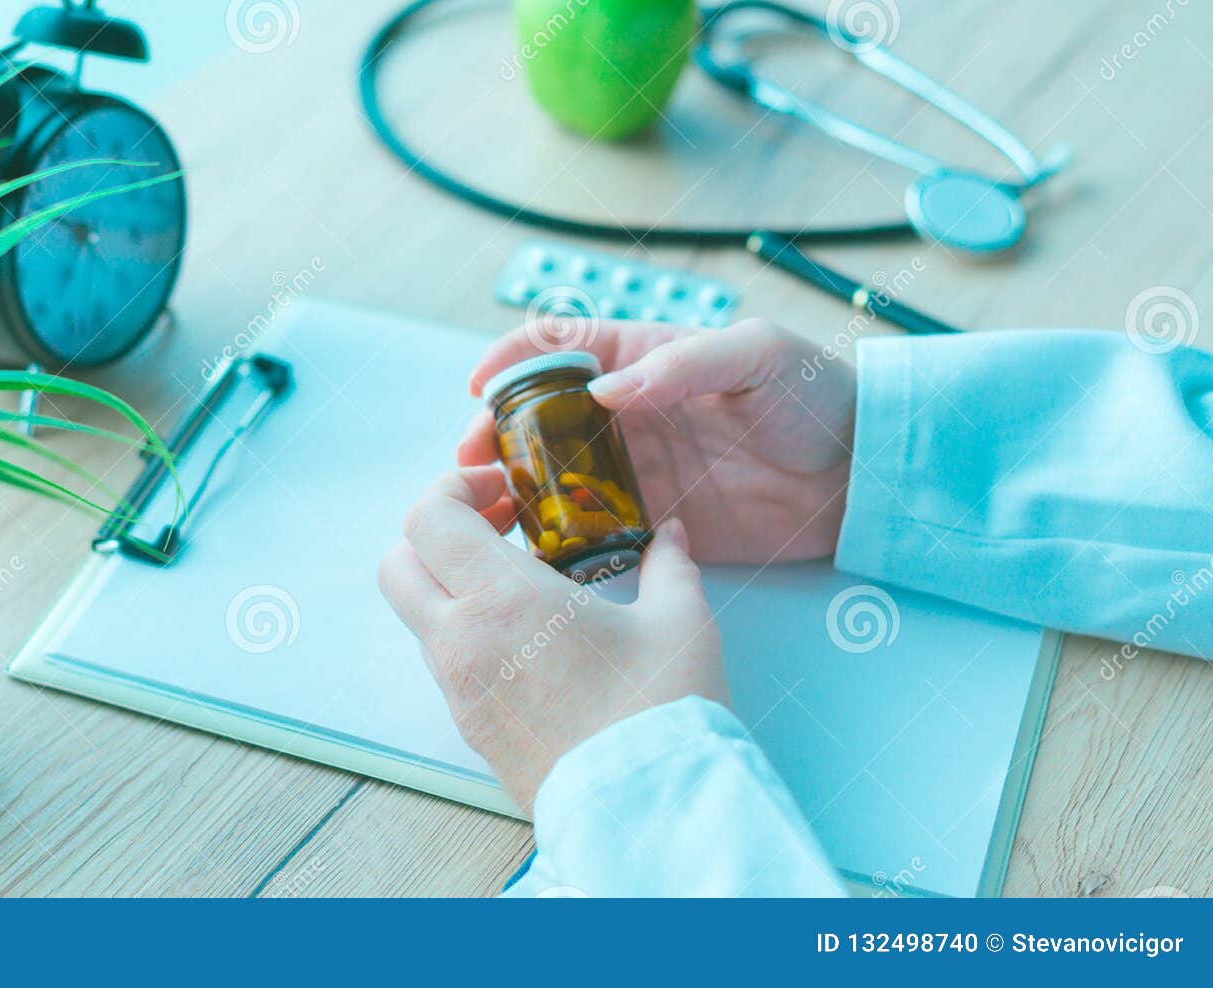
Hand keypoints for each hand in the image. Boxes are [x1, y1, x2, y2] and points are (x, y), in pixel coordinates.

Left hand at [377, 467, 726, 814]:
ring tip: (521, 584)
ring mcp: (458, 691)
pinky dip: (466, 633)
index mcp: (501, 599)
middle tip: (498, 527)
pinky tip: (527, 636)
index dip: (452, 487)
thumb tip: (669, 537)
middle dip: (436, 535)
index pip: (428, 518)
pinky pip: (444, 663)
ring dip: (450, 586)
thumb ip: (668, 565)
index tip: (499, 488)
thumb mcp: (680, 620)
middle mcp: (462, 642)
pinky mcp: (470, 729)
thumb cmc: (661, 709)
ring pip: (417, 617)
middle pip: (398, 564)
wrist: (647, 810)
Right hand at [460, 319, 855, 563]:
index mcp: (645, 359)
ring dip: (512, 487)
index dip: (511, 358)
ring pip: (552, 476)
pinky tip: (529, 549)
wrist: (861, 477)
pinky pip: (589, 531)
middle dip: (494, 432)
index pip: (560, 347)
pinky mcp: (650, 524)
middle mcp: (627, 414)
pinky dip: (554, 539)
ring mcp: (634, 471)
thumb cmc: (817, 397)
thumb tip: (604, 390)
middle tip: (471, 459)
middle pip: (538, 417)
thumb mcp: (761, 355)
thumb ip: (686, 364)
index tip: (478, 384)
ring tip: (485, 505)